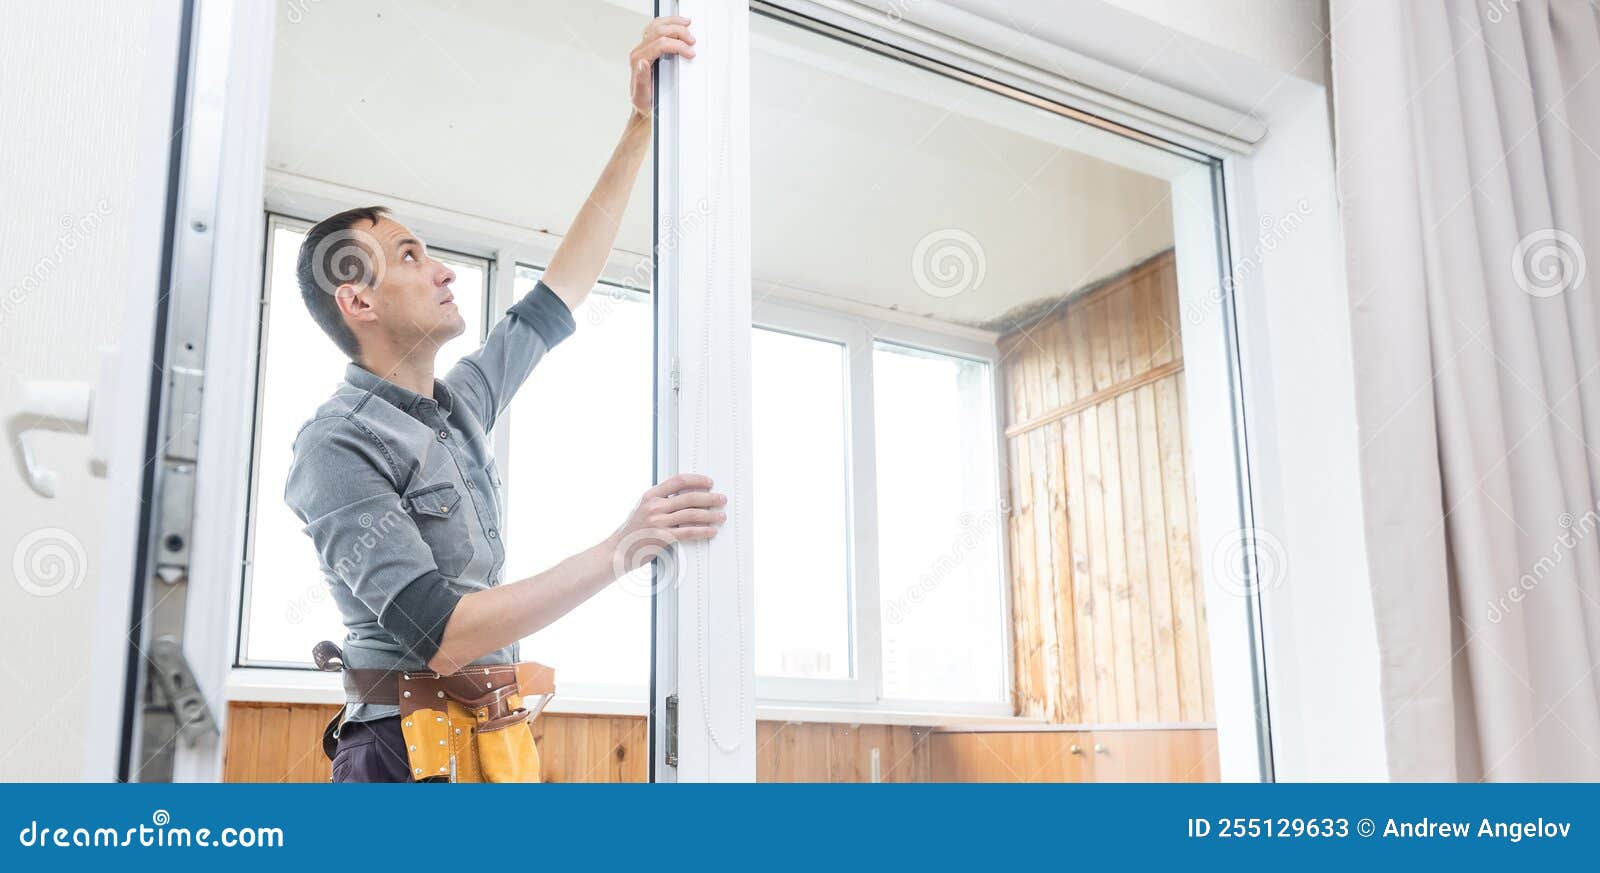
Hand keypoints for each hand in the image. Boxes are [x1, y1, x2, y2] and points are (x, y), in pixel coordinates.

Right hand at [608, 473, 726, 573]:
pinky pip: (689, 532)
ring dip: (711, 515)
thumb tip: (687, 497)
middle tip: (721, 499)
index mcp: (650, 495)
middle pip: (689, 497)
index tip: (709, 483)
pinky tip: (712, 531)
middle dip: (710, 498)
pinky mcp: (663, 537)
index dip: (697, 480)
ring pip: (692, 514)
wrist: (619, 551)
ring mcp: (658, 522)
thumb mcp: (643, 509)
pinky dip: (704, 531)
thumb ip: (661, 502)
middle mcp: (655, 506)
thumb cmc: (633, 532)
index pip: (678, 480)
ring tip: (721, 516)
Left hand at [629, 16, 695, 118]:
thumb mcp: (642, 95)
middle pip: (659, 31)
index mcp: (638, 60)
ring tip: (686, 24)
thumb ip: (642, 79)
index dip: (677, 45)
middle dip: (678, 32)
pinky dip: (667, 23)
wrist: (642, 104)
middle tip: (691, 41)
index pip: (660, 44)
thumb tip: (643, 63)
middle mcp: (638, 51)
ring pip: (656, 26)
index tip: (689, 52)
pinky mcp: (646, 47)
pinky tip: (676, 24)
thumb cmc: (644, 101)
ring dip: (673, 23)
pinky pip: (655, 28)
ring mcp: (642, 48)